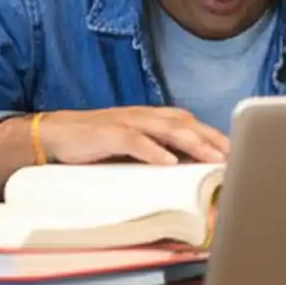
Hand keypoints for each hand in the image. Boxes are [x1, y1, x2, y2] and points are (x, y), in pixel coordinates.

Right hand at [35, 106, 229, 165]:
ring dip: (192, 143)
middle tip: (234, 156)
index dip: (211, 134)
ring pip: (165, 128)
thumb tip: (182, 169)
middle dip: (210, 138)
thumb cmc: (90, 143)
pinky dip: (152, 150)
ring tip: (212, 159)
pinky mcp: (105, 133)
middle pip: (183, 123)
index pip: (186, 122)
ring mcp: (122, 122)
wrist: (50, 134)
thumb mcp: (126, 147)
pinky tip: (168, 162)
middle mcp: (139, 116)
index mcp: (146, 118)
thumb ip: (151, 151)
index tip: (235, 151)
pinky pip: (133, 139)